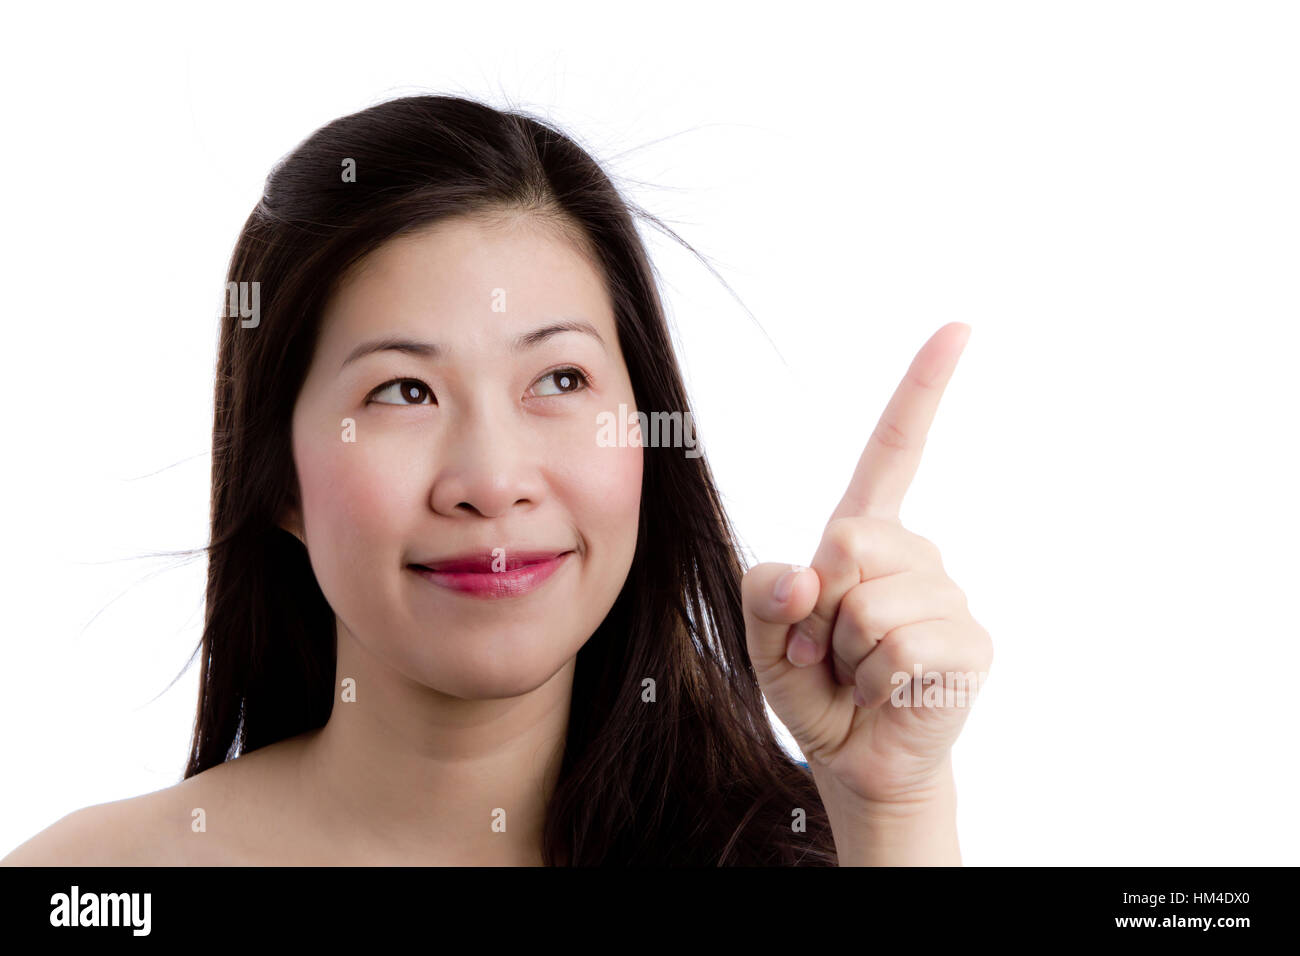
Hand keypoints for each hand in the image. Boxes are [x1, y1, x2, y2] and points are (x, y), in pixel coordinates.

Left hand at [741, 322, 992, 812]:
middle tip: (825, 647)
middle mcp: (913, 554)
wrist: (854, 754)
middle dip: (819, 607)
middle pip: (850, 543)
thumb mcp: (763, 638)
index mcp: (865, 534)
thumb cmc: (813, 685)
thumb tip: (810, 573)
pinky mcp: (970, 643)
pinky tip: (888, 691)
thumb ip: (763, 594)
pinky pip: (904, 647)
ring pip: (872, 605)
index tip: (958, 328)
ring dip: (845, 652)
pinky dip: (876, 679)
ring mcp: (947, 597)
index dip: (922, 389)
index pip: (895, 449)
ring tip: (857, 671)